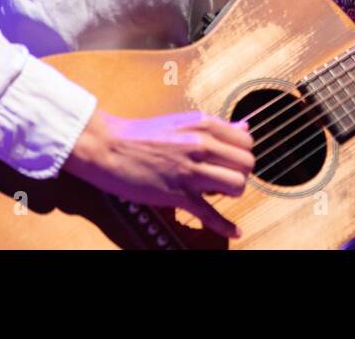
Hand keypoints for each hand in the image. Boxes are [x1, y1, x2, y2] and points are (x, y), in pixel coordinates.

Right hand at [63, 108, 254, 238]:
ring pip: (236, 185)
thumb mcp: (184, 122)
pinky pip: (210, 214)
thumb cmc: (143, 134)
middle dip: (241, 173)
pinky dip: (225, 225)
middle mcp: (202, 145)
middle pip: (246, 164)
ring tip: (219, 192)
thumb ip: (216, 127)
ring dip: (232, 192)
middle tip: (225, 177)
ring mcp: (190, 171)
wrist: (108, 146)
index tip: (231, 160)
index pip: (246, 142)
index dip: (242, 154)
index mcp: (205, 125)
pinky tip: (235, 231)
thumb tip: (245, 127)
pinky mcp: (177, 195)